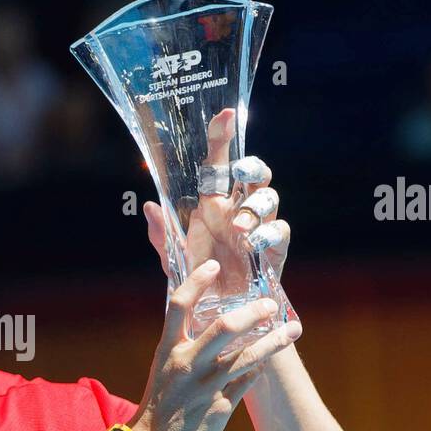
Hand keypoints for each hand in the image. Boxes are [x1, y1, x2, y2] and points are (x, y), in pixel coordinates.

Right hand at [129, 255, 301, 430]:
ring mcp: (205, 386)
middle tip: (270, 304)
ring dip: (273, 341)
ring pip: (246, 356)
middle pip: (224, 327)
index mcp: (168, 350)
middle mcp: (187, 364)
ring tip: (293, 330)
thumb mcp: (163, 370)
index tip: (214, 265)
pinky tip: (270, 362)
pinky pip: (247, 381)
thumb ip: (182, 347)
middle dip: (253, 312)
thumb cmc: (158, 407)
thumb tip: (204, 323)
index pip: (179, 305)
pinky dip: (260, 369)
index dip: (197, 281)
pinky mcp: (220, 407)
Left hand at [139, 107, 290, 300]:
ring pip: (269, 198)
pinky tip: (254, 243)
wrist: (218, 314)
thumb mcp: (174, 260)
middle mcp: (238, 210)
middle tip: (239, 175)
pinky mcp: (274, 250)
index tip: (224, 116)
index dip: (223, 137)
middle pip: (256, 173)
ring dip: (255, 207)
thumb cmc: (199, 280)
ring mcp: (258, 228)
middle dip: (251, 167)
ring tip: (238, 227)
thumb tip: (149, 206)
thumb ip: (162, 235)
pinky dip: (269, 233)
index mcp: (213, 204)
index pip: (220, 164)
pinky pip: (281, 230)